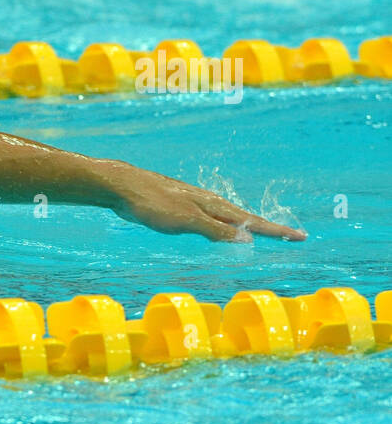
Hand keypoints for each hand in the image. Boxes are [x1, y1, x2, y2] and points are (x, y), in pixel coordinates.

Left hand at [107, 163, 306, 242]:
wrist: (122, 186)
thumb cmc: (152, 203)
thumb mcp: (185, 221)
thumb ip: (215, 230)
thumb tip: (248, 238)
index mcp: (213, 205)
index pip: (253, 221)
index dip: (276, 231)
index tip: (301, 236)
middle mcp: (207, 202)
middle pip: (244, 217)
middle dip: (267, 228)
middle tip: (290, 236)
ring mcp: (193, 201)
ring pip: (226, 216)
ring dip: (246, 225)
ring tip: (261, 232)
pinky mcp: (178, 205)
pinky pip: (209, 217)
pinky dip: (223, 224)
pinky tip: (216, 226)